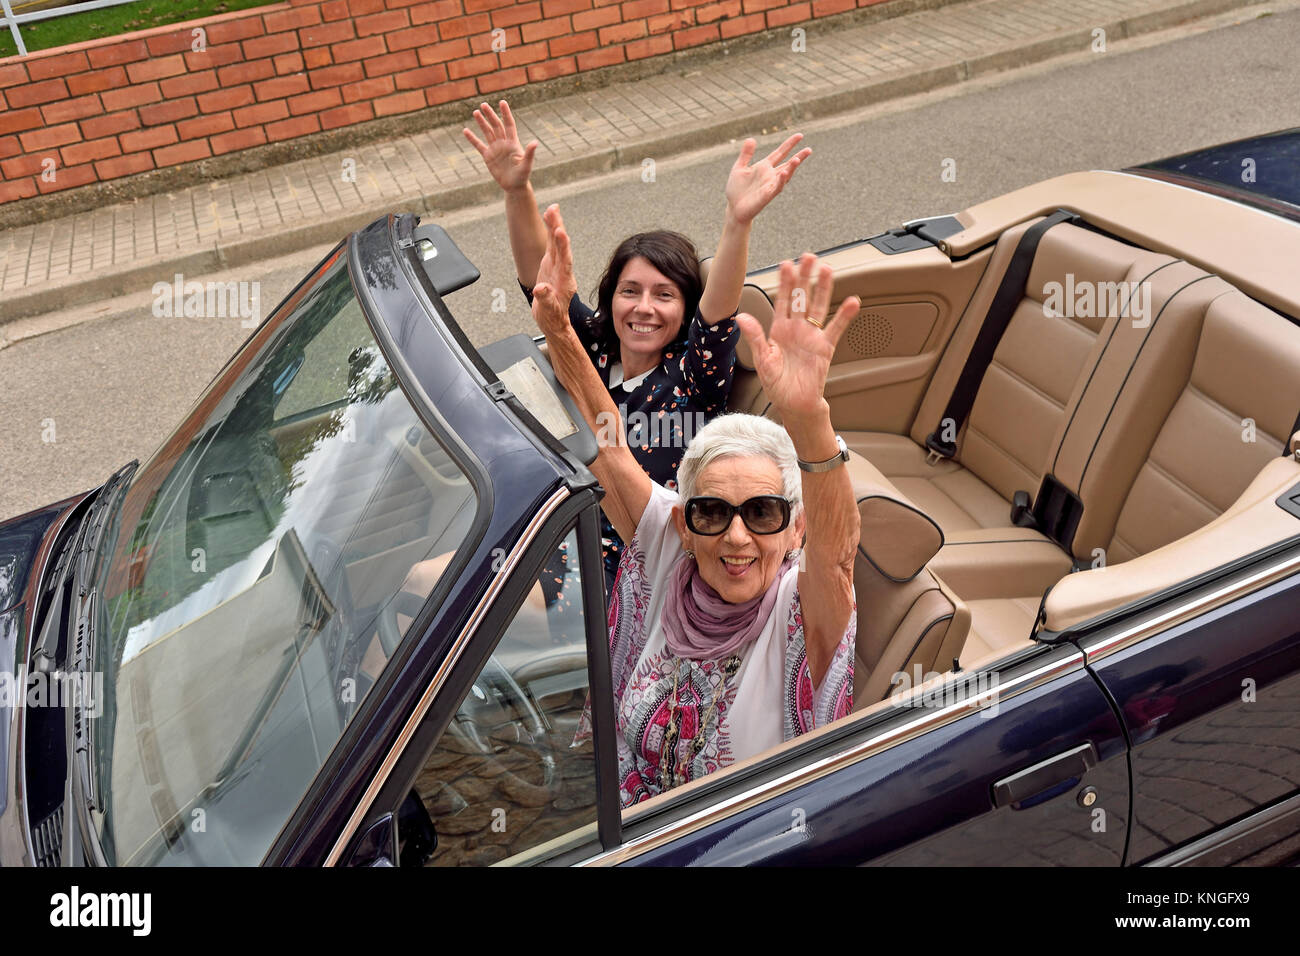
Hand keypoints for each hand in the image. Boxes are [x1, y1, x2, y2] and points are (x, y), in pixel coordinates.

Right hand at [463, 100, 537, 193]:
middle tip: (483, 105)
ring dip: (482, 122)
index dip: (505, 113)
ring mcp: (495, 149)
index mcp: (513, 143)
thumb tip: (535, 143)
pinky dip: (472, 138)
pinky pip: (479, 145)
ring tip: (475, 112)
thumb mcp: (526, 164)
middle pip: (496, 125)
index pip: (509, 124)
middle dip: (490, 115)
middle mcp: (504, 143)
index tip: (502, 102)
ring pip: (487, 132)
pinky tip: (466, 131)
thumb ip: (529, 153)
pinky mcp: (488, 156)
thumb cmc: (523, 176)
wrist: (514, 186)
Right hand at [531, 204, 577, 338]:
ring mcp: (557, 267)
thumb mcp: (549, 311)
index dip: (562, 246)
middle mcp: (563, 271)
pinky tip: (550, 220)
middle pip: (561, 246)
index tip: (560, 232)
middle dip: (558, 228)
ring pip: (556, 243)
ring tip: (552, 209)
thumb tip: (542, 289)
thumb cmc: (552, 317)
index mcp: (565, 281)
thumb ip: (546, 299)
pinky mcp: (551, 265)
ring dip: (554, 226)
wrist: (553, 320)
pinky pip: (551, 246)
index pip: (565, 260)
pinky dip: (550, 233)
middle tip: (554, 211)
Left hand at [725, 134, 811, 224]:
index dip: (789, 144)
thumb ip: (746, 154)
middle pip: (787, 164)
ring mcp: (770, 186)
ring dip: (791, 168)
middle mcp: (770, 175)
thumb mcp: (739, 167)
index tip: (800, 135)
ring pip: (784, 176)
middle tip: (809, 150)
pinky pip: (776, 188)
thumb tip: (751, 139)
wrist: (734, 208)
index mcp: (764, 167)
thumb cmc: (736, 189)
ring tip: (797, 159)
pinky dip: (780, 181)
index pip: (780, 153)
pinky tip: (784, 173)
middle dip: (798, 157)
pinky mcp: (766, 196)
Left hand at [735, 253, 858, 417]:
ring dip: (823, 289)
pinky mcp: (825, 347)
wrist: (794, 404)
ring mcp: (812, 336)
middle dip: (805, 277)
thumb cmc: (777, 384)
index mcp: (779, 330)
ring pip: (819, 307)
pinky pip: (836, 328)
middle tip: (809, 257)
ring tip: (828, 270)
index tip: (786, 264)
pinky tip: (852, 301)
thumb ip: (755, 337)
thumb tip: (741, 318)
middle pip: (802, 297)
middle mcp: (797, 329)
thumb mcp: (762, 359)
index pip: (783, 300)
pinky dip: (844, 315)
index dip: (785, 282)